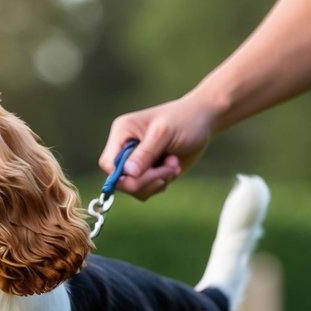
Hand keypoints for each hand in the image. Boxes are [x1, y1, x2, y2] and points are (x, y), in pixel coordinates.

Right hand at [99, 96, 214, 199]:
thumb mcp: (164, 134)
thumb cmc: (184, 120)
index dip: (120, 176)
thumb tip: (128, 173)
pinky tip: (173, 168)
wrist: (203, 121)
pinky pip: (147, 190)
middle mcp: (125, 149)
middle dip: (145, 180)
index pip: (107, 163)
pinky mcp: (148, 173)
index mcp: (122, 133)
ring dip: (157, 182)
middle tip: (168, 170)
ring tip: (174, 165)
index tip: (139, 176)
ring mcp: (136, 163)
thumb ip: (145, 153)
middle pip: (120, 181)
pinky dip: (162, 183)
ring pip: (135, 189)